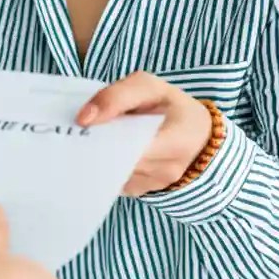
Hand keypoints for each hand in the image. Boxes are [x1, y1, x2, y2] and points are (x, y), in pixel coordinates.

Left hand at [76, 71, 212, 196]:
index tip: (82, 123)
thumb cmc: (171, 106)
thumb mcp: (149, 87)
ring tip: (92, 137)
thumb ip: (117, 97)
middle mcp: (168, 169)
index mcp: (177, 139)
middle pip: (117, 161)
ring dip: (98, 156)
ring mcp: (155, 185)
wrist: (197, 134)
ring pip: (112, 173)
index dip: (103, 135)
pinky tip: (102, 150)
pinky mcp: (142, 191)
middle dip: (96, 145)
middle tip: (81, 129)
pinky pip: (113, 181)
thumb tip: (84, 118)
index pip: (129, 144)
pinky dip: (104, 166)